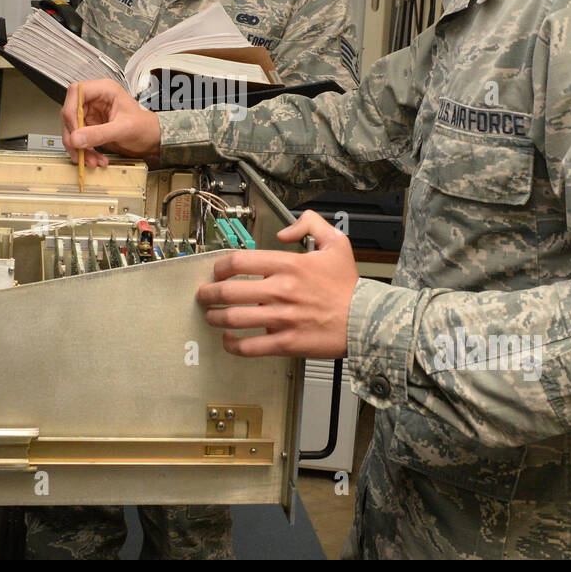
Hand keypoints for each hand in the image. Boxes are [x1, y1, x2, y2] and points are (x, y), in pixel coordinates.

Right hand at [62, 79, 161, 167]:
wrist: (153, 140)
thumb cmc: (146, 127)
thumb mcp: (124, 129)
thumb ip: (99, 133)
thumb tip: (76, 138)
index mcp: (105, 90)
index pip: (77, 92)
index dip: (71, 111)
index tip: (75, 131)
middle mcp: (95, 100)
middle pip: (70, 113)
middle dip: (74, 136)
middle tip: (79, 151)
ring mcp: (92, 113)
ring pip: (73, 129)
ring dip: (79, 148)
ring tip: (91, 160)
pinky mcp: (91, 127)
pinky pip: (79, 139)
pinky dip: (84, 151)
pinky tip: (94, 159)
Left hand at [196, 210, 356, 357]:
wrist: (366, 319)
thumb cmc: (349, 286)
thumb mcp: (336, 242)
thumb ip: (309, 224)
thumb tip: (284, 230)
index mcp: (289, 266)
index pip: (239, 261)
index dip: (220, 266)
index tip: (216, 271)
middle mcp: (281, 291)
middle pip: (229, 291)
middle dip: (209, 294)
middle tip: (203, 295)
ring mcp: (282, 318)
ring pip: (234, 319)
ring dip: (215, 318)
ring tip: (211, 317)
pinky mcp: (286, 343)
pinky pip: (250, 346)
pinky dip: (233, 345)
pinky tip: (229, 341)